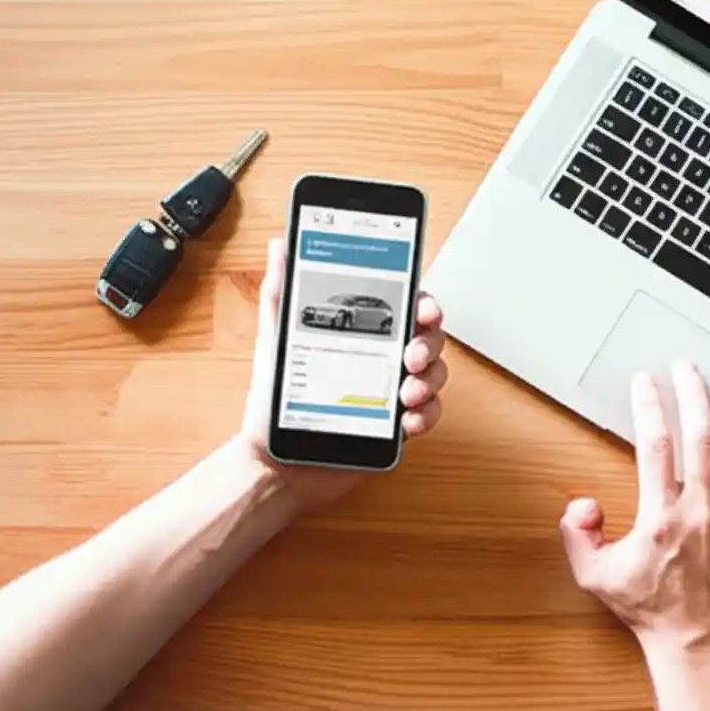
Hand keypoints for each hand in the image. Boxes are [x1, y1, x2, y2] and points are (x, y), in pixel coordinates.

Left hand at [236, 238, 449, 513]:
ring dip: (431, 378)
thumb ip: (281, 292)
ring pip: (435, 374)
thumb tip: (280, 246)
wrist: (274, 463)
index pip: (402, 306)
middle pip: (427, 337)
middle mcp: (382, 359)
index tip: (424, 306)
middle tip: (413, 354)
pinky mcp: (397, 427)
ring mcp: (392, 392)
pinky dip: (426, 413)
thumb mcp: (275, 341)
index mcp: (360, 335)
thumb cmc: (274, 404)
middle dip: (430, 342)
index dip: (422, 302)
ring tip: (407, 391)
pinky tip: (408, 418)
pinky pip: (428, 414)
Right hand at [559, 361, 709, 652]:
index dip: (649, 405)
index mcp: (661, 517)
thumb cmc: (650, 610)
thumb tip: (580, 504)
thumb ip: (577, 536)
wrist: (697, 643)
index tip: (645, 383)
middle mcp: (700, 511)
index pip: (655, 444)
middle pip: (701, 435)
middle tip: (686, 369)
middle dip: (693, 392)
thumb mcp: (596, 577)